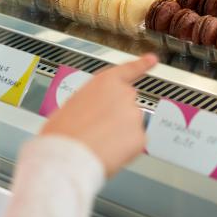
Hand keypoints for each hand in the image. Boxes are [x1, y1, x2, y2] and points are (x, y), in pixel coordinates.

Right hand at [41, 54, 156, 176]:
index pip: (129, 69)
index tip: (152, 60)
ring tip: (98, 142)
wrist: (68, 156)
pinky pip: (134, 144)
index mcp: (105, 82)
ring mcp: (134, 115)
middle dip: (117, 115)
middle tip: (98, 128)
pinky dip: (124, 150)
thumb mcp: (72, 104)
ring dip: (119, 133)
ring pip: (130, 126)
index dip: (142, 64)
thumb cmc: (63, 132)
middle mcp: (124, 94)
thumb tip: (94, 111)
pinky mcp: (140, 137)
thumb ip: (91, 101)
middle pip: (127, 103)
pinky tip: (108, 152)